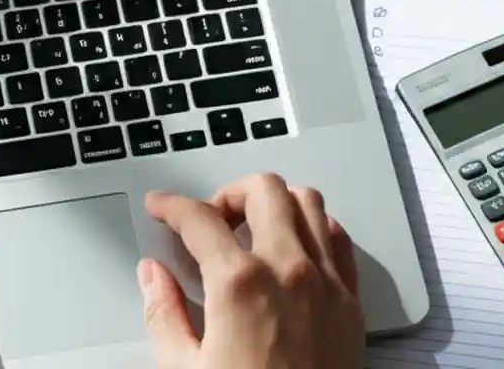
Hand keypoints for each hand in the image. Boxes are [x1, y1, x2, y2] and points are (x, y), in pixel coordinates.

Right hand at [139, 173, 364, 368]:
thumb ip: (163, 313)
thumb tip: (153, 277)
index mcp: (239, 284)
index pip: (199, 218)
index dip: (172, 205)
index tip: (162, 206)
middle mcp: (288, 271)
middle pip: (262, 190)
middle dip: (227, 193)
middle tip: (208, 218)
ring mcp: (326, 283)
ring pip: (307, 202)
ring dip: (274, 203)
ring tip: (249, 227)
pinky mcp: (350, 302)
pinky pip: (339, 239)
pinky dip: (314, 228)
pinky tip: (292, 247)